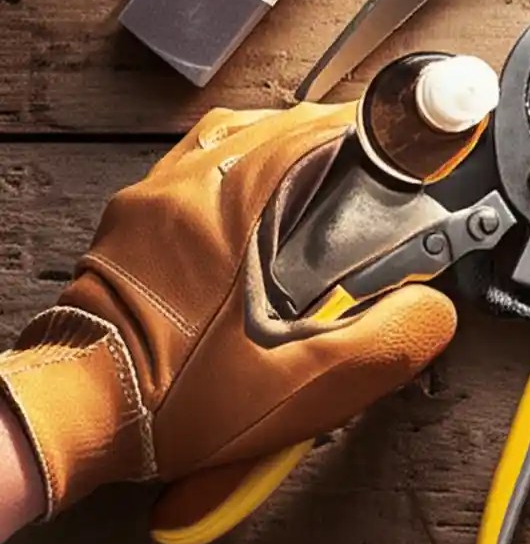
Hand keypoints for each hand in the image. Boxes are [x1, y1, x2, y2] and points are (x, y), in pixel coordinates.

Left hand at [0, 104, 455, 515]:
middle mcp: (184, 186)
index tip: (404, 143)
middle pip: (277, 126)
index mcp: (229, 207)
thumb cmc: (176, 402)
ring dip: (285, 152)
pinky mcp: (132, 220)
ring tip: (321, 188)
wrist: (82, 417)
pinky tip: (259, 210)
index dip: (370, 130)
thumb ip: (387, 343)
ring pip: (234, 140)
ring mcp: (151, 198)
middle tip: (373, 177)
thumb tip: (433, 308)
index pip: (314, 129)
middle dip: (334, 143)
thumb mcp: (307, 387)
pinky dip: (239, 172)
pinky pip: (196, 165)